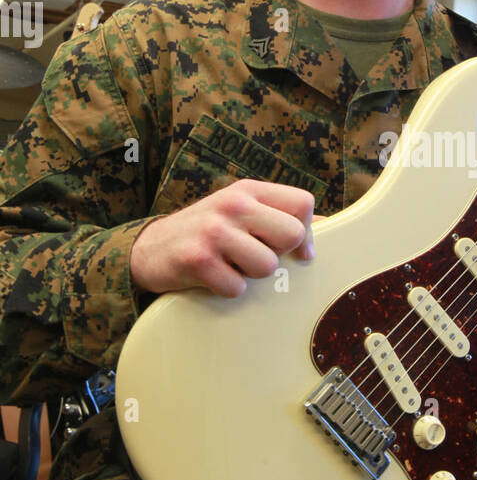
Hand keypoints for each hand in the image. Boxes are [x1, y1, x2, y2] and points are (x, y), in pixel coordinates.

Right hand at [130, 179, 316, 297]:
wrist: (148, 249)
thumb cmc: (205, 233)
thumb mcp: (241, 212)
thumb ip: (278, 216)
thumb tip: (326, 228)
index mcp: (248, 190)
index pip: (303, 203)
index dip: (307, 232)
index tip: (295, 250)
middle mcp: (232, 204)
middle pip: (292, 234)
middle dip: (279, 255)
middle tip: (255, 256)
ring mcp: (214, 231)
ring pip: (267, 266)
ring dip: (251, 275)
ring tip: (231, 265)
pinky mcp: (197, 259)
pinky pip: (237, 287)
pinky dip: (228, 289)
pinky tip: (213, 277)